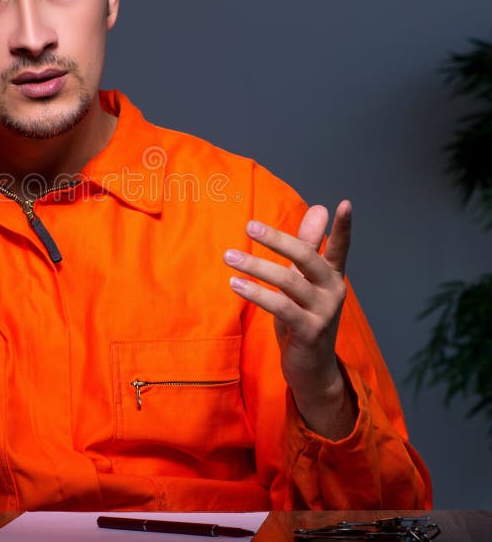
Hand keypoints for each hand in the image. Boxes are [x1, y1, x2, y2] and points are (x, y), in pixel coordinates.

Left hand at [224, 200, 356, 438]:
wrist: (312, 369)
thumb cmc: (304, 318)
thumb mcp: (304, 280)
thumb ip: (308, 246)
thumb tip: (319, 209)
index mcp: (331, 276)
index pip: (340, 247)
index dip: (342, 227)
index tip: (344, 203)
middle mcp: (333, 291)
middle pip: (307, 257)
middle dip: (278, 240)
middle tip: (249, 226)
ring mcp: (324, 312)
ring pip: (289, 282)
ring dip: (256, 266)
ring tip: (229, 256)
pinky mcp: (310, 331)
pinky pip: (281, 307)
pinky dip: (257, 293)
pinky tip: (236, 284)